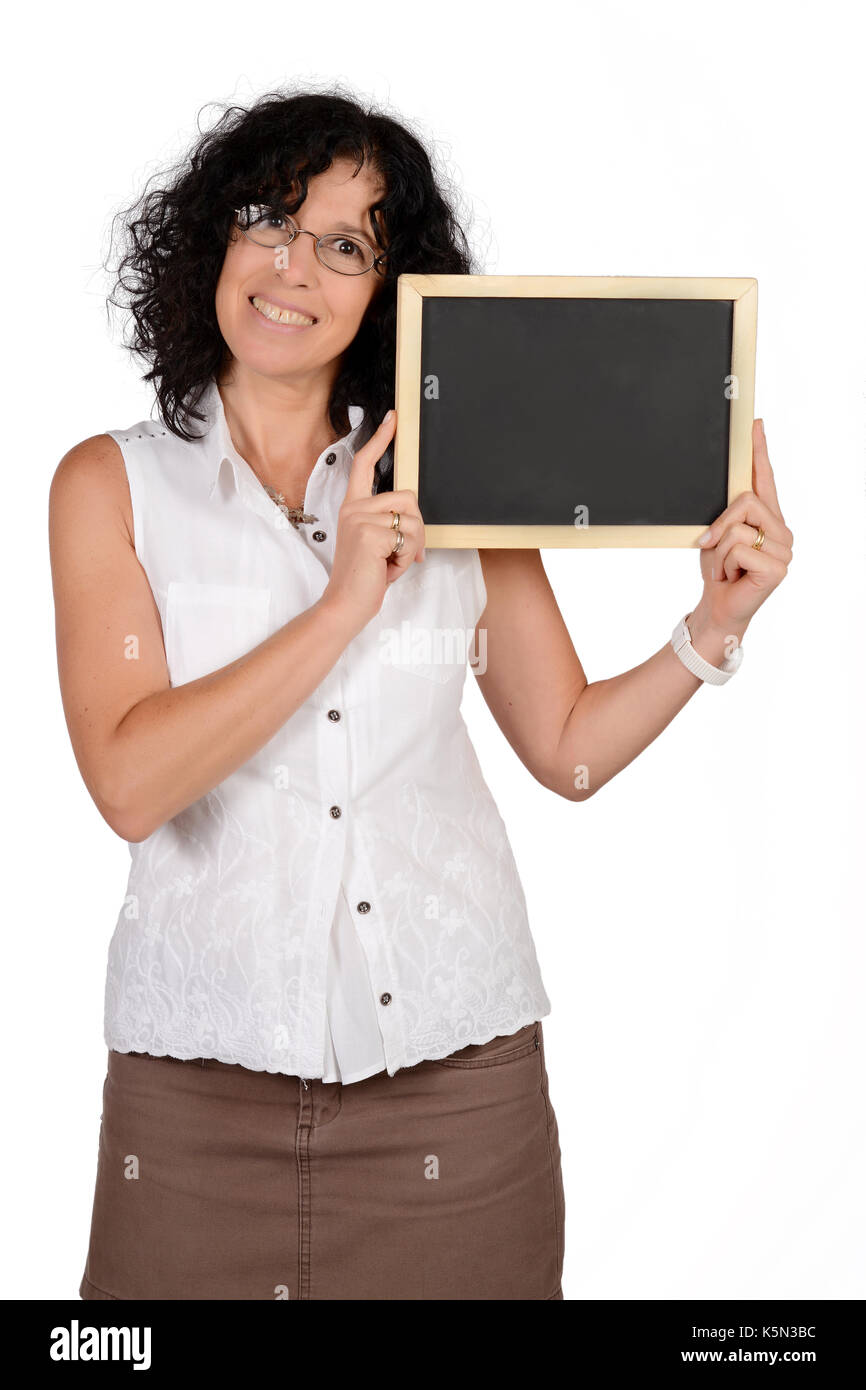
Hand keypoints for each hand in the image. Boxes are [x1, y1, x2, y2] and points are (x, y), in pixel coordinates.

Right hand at [322, 409, 426, 634]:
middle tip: (399, 554)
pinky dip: (406, 559)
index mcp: (353, 506)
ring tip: (390, 563)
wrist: (345, 603)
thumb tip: (417, 523)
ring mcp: (360, 519)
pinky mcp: (371, 533)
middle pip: (409, 497)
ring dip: (411, 548)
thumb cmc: (363, 577)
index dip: (380, 439)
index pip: (365, 464)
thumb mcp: (378, 544)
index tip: (393, 418)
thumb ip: (390, 525)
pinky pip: (409, 540)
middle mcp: (354, 508)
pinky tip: (387, 569)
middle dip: (416, 529)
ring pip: (413, 520)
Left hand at [689, 419, 792, 646]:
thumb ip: (724, 514)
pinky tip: (729, 577)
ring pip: (738, 528)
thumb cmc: (718, 572)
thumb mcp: (715, 535)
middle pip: (746, 500)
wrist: (717, 608)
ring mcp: (784, 549)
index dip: (758, 451)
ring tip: (723, 568)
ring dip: (717, 551)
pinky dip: (722, 564)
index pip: (764, 478)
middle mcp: (780, 529)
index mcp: (766, 518)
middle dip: (719, 523)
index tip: (754, 424)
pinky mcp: (778, 568)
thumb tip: (725, 492)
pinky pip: (738, 549)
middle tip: (709, 546)